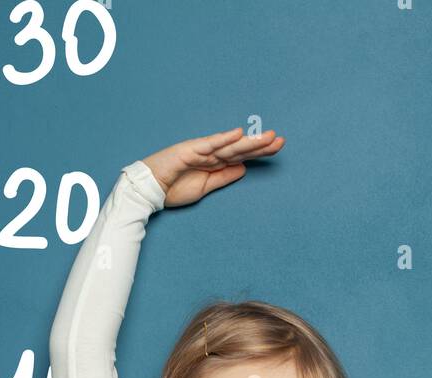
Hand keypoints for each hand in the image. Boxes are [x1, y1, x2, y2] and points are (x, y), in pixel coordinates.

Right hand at [140, 126, 284, 208]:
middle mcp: (211, 154)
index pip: (241, 155)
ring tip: (267, 137)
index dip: (259, 152)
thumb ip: (224, 177)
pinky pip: (210, 144)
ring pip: (230, 145)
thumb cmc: (174, 188)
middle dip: (260, 145)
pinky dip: (224, 138)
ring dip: (248, 141)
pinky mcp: (190, 150)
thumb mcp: (206, 187)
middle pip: (240, 148)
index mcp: (215, 163)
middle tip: (280, 140)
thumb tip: (243, 168)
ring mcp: (201, 150)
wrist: (151, 190)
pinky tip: (239, 133)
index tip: (277, 148)